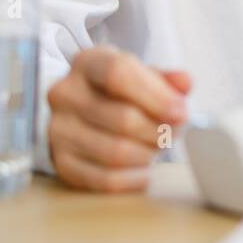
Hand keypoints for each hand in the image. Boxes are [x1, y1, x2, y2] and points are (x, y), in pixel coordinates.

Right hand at [46, 45, 190, 191]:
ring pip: (116, 152)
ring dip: (148, 154)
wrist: (87, 112)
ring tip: (157, 147)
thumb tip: (184, 83)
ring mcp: (58, 130)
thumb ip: (166, 79)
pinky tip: (145, 171)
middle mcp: (65, 94)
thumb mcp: (143, 75)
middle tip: (174, 132)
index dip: (156, 96)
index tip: (181, 112)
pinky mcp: (61, 163)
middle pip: (123, 118)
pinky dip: (134, 179)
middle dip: (159, 130)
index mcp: (87, 63)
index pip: (118, 74)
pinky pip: (105, 180)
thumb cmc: (121, 92)